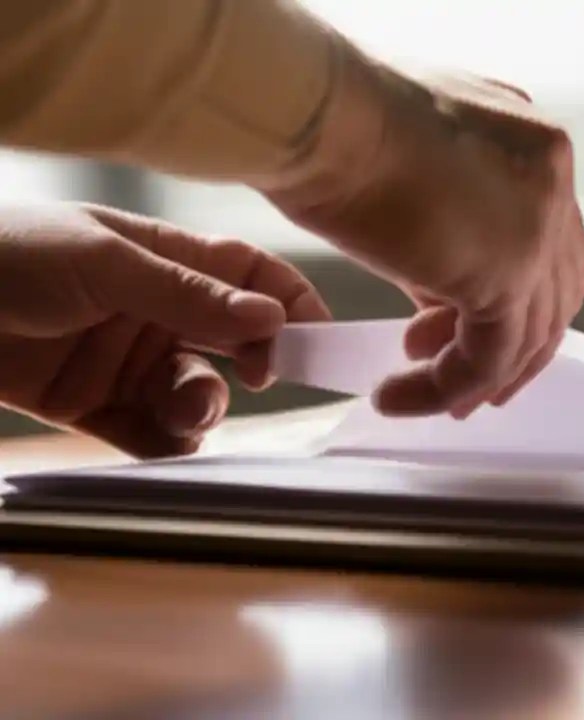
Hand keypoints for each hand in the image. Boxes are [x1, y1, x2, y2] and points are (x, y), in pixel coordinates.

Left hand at [0, 203, 330, 457]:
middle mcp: (154, 309)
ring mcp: (125, 359)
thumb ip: (189, 293)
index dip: (289, 302)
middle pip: (234, 341)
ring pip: (196, 390)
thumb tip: (272, 315)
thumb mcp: (103, 263)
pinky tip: (163, 437)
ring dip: (203, 404)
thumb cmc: (5, 255)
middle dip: (252, 363)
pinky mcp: (91, 406)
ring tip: (186, 408)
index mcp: (163, 257)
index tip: (315, 342)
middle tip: (254, 378)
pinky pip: (149, 432)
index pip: (249, 274)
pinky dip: (165, 441)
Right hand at [261, 49, 583, 418]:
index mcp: (533, 144)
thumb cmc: (330, 119)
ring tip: (421, 394)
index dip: (514, 294)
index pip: (551, 240)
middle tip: (460, 372)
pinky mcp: (509, 273)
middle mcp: (550, 179)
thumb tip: (441, 284)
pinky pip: (489, 357)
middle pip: (557, 290)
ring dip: (476, 375)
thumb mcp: (410, 167)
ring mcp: (539, 226)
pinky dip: (447, 389)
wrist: (313, 109)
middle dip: (510, 342)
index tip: (457, 325)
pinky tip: (397, 396)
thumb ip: (447, 223)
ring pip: (528, 332)